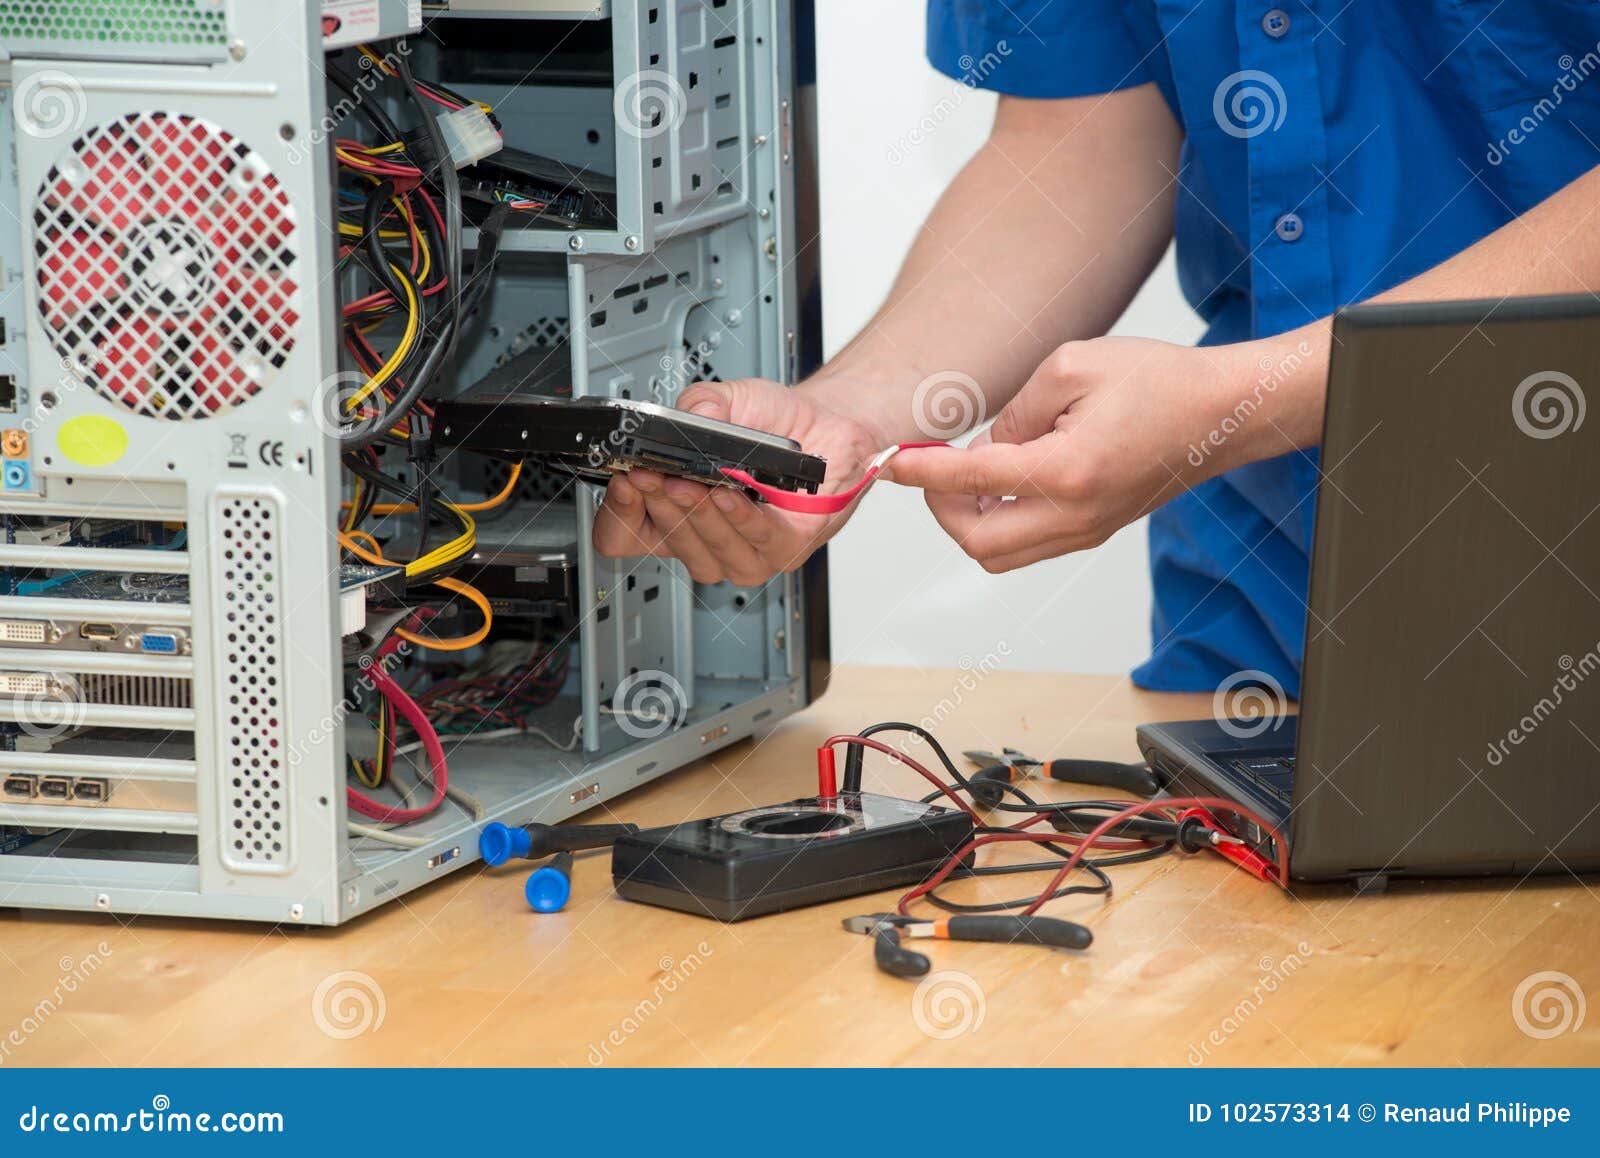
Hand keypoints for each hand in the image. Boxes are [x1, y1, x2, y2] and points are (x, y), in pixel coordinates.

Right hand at [593, 378, 884, 584]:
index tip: (625, 480)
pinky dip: (741, 517)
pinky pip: (756, 542)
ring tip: (692, 484)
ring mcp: (743, 551)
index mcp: (674, 513)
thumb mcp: (726, 401)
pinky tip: (731, 494)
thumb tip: (687, 415)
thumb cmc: (774, 424)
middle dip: (657, 506)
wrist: (827, 424)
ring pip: (707, 550)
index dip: (618, 514)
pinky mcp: (784, 549)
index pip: (625, 536)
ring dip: (696, 516)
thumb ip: (700, 403)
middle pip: (665, 543)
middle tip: (653, 475)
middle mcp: (705, 538)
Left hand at [885, 336, 1312, 571]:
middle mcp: (1076, 515)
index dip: (921, 473)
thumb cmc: (1161, 382)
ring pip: (1001, 554)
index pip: (971, 483)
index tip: (893, 462)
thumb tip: (985, 448)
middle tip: (933, 469)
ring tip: (968, 476)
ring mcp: (1087, 530)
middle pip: (978, 543)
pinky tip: (1001, 483)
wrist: (1224, 414)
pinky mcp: (1095, 531)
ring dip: (971, 521)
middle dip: (941, 509)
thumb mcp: (1072, 367)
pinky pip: (1030, 545)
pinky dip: (1001, 522)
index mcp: (1067, 471)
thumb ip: (1016, 410)